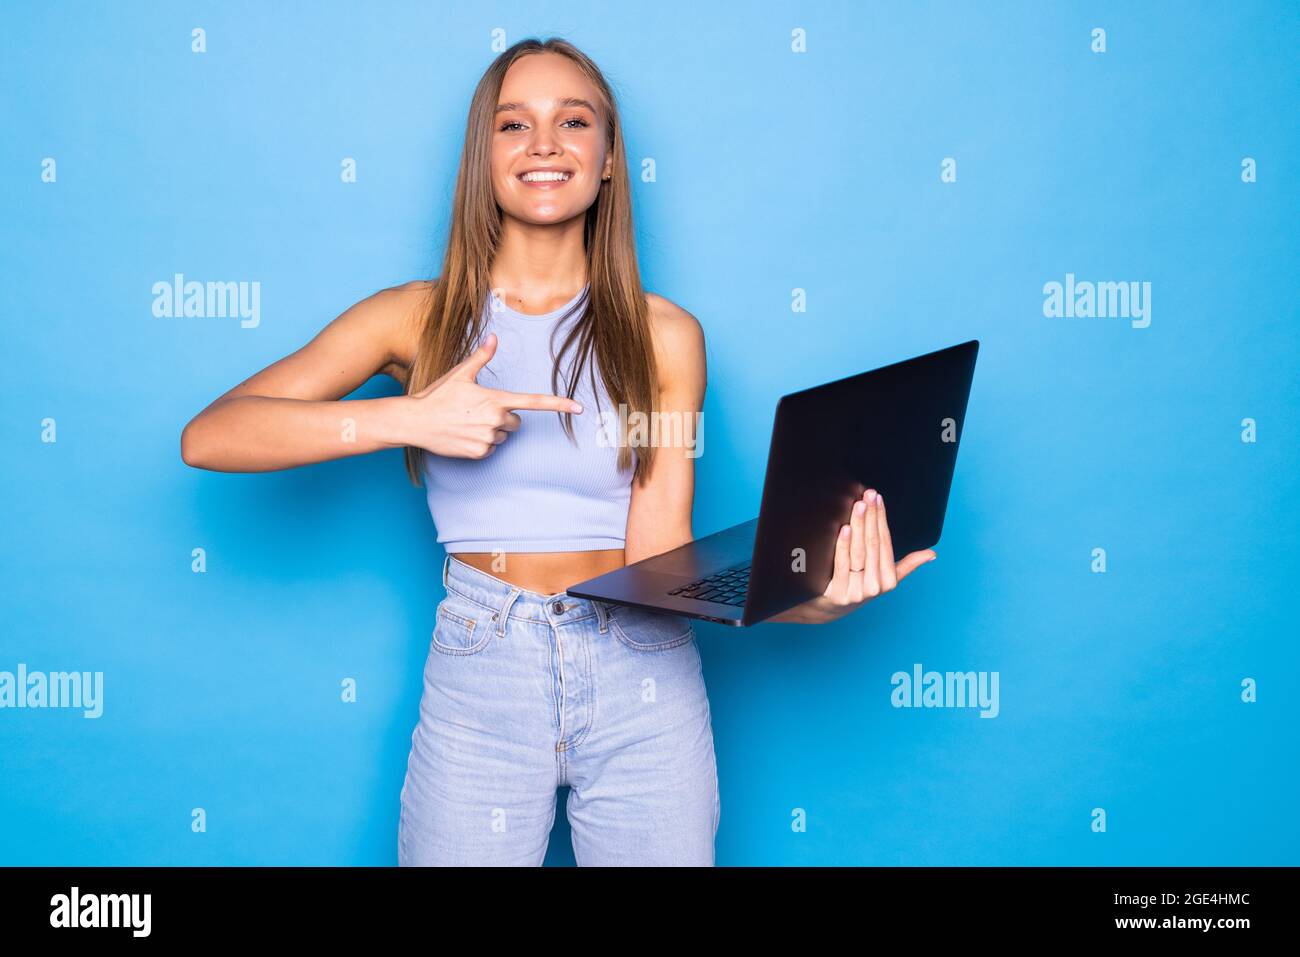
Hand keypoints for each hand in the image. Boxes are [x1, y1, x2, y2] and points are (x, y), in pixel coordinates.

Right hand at [396, 332, 582, 458]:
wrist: (415, 422)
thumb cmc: (438, 396)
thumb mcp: (460, 373)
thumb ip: (481, 357)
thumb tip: (494, 337)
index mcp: (495, 399)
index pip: (534, 401)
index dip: (559, 404)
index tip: (579, 408)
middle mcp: (495, 420)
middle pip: (515, 421)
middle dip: (503, 417)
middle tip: (478, 411)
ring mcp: (487, 439)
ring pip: (503, 435)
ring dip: (491, 430)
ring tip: (467, 422)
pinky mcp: (479, 453)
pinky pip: (491, 449)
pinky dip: (481, 443)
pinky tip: (463, 435)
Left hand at [771, 488, 935, 623]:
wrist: (829, 608)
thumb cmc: (859, 586)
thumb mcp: (885, 578)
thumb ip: (907, 565)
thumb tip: (932, 554)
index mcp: (889, 580)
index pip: (885, 543)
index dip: (882, 519)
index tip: (878, 499)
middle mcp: (875, 586)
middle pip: (873, 544)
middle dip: (871, 517)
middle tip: (869, 494)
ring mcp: (857, 591)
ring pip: (858, 552)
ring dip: (859, 525)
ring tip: (859, 505)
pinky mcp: (838, 593)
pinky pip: (842, 564)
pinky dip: (843, 545)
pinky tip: (845, 528)